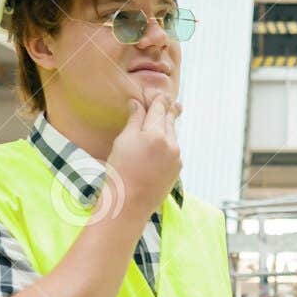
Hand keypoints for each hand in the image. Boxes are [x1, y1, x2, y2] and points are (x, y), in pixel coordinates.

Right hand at [105, 91, 182, 215]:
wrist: (130, 202)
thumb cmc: (121, 169)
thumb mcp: (123, 140)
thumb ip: (134, 120)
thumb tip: (138, 104)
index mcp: (156, 134)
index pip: (158, 110)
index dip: (159, 101)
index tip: (161, 94)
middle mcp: (171, 144)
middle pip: (170, 122)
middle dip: (170, 111)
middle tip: (175, 103)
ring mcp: (176, 158)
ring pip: (173, 137)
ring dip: (171, 127)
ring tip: (172, 117)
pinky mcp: (176, 171)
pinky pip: (174, 151)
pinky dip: (170, 143)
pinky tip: (166, 143)